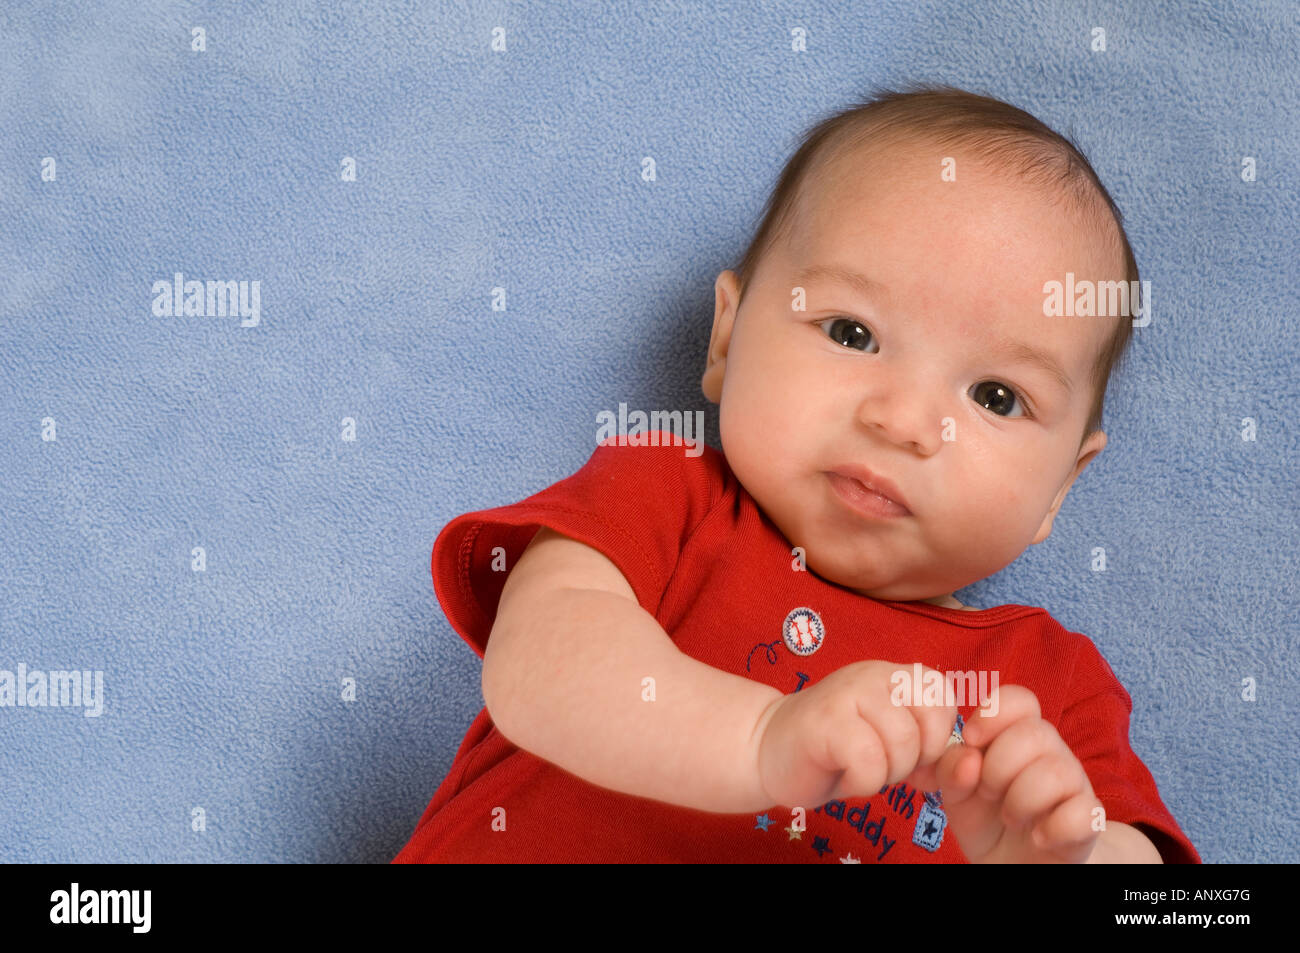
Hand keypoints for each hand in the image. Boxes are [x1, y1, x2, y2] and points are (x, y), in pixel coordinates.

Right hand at [754, 660, 956, 808]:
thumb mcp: (889, 743)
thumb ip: (926, 747)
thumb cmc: (833, 752)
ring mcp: (848, 692)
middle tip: (880, 764)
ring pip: (903, 744)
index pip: (943, 697)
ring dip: (884, 774)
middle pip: (929, 725)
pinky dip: (861, 782)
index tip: (907, 754)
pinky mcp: (825, 721)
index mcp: (893, 675)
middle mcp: (873, 674)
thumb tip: (962, 765)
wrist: (765, 750)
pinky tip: (842, 775)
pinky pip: (870, 761)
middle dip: (912, 761)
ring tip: (857, 768)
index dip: (935, 737)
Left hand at [908, 684, 1102, 862]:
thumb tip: (969, 757)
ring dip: (1021, 799)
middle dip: (1000, 766)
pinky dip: (1053, 828)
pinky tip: (1037, 837)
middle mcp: (1050, 752)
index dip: (994, 714)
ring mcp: (1074, 784)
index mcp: (1015, 734)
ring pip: (1058, 772)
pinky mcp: (1088, 820)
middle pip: (1037, 732)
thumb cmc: (984, 815)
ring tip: (1009, 818)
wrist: (1012, 862)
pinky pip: (1084, 812)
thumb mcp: (955, 792)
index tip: (971, 741)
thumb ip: (950, 769)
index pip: (1020, 700)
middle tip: (988, 792)